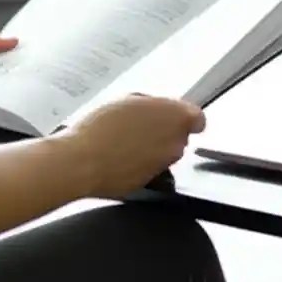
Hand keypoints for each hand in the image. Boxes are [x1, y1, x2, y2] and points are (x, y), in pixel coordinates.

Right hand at [63, 95, 205, 198]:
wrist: (83, 162)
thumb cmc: (102, 126)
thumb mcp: (129, 100)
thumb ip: (153, 105)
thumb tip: (157, 110)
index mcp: (176, 118)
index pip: (198, 119)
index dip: (184, 117)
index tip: (170, 116)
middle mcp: (177, 143)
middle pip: (180, 136)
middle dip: (164, 131)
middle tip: (139, 126)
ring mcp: (165, 164)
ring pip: (165, 152)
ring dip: (152, 148)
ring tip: (125, 141)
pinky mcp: (151, 181)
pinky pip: (150, 168)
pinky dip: (140, 163)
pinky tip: (120, 157)